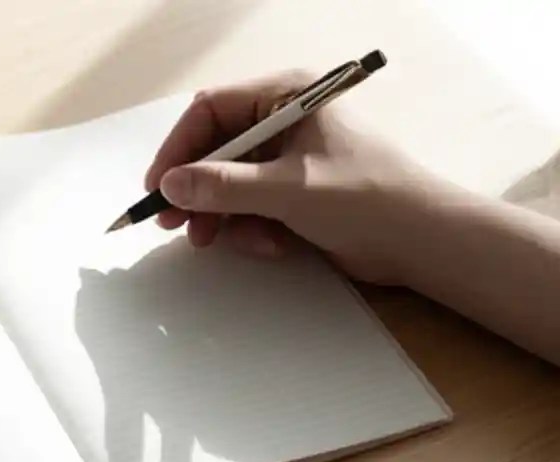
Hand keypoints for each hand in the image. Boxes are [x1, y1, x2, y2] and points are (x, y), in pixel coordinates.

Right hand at [145, 71, 448, 285]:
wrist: (422, 241)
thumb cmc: (366, 198)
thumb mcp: (288, 190)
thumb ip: (226, 187)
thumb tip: (171, 185)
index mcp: (286, 97)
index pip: (211, 110)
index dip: (178, 149)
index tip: (158, 188)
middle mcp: (282, 121)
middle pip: (214, 149)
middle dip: (196, 190)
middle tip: (174, 224)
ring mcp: (286, 159)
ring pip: (226, 184)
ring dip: (220, 216)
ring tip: (218, 241)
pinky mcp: (291, 193)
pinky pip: (248, 206)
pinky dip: (248, 229)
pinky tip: (270, 245)